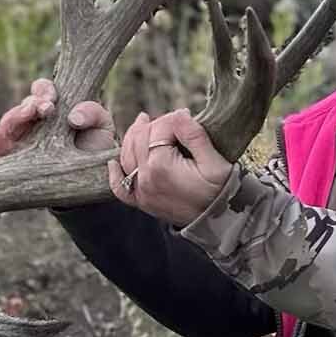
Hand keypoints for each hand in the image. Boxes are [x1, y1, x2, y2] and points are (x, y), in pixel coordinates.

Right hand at [0, 78, 116, 158]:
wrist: (91, 183)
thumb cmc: (95, 150)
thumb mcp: (102, 126)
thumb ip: (93, 112)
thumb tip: (73, 117)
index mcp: (53, 107)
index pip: (41, 90)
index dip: (44, 90)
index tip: (53, 101)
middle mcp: (34, 120)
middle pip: (23, 104)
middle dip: (32, 103)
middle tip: (46, 109)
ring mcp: (20, 137)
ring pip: (9, 121)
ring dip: (16, 116)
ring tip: (28, 116)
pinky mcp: (10, 157)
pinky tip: (2, 135)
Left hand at [106, 107, 232, 227]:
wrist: (221, 221)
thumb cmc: (221, 190)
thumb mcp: (214, 160)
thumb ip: (194, 135)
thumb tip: (178, 115)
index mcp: (161, 166)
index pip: (158, 129)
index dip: (172, 119)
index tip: (186, 116)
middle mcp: (145, 178)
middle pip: (139, 138)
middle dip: (154, 125)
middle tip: (171, 120)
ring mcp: (141, 192)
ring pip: (126, 156)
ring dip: (134, 137)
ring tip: (144, 124)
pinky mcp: (142, 202)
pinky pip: (119, 187)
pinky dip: (116, 173)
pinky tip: (114, 163)